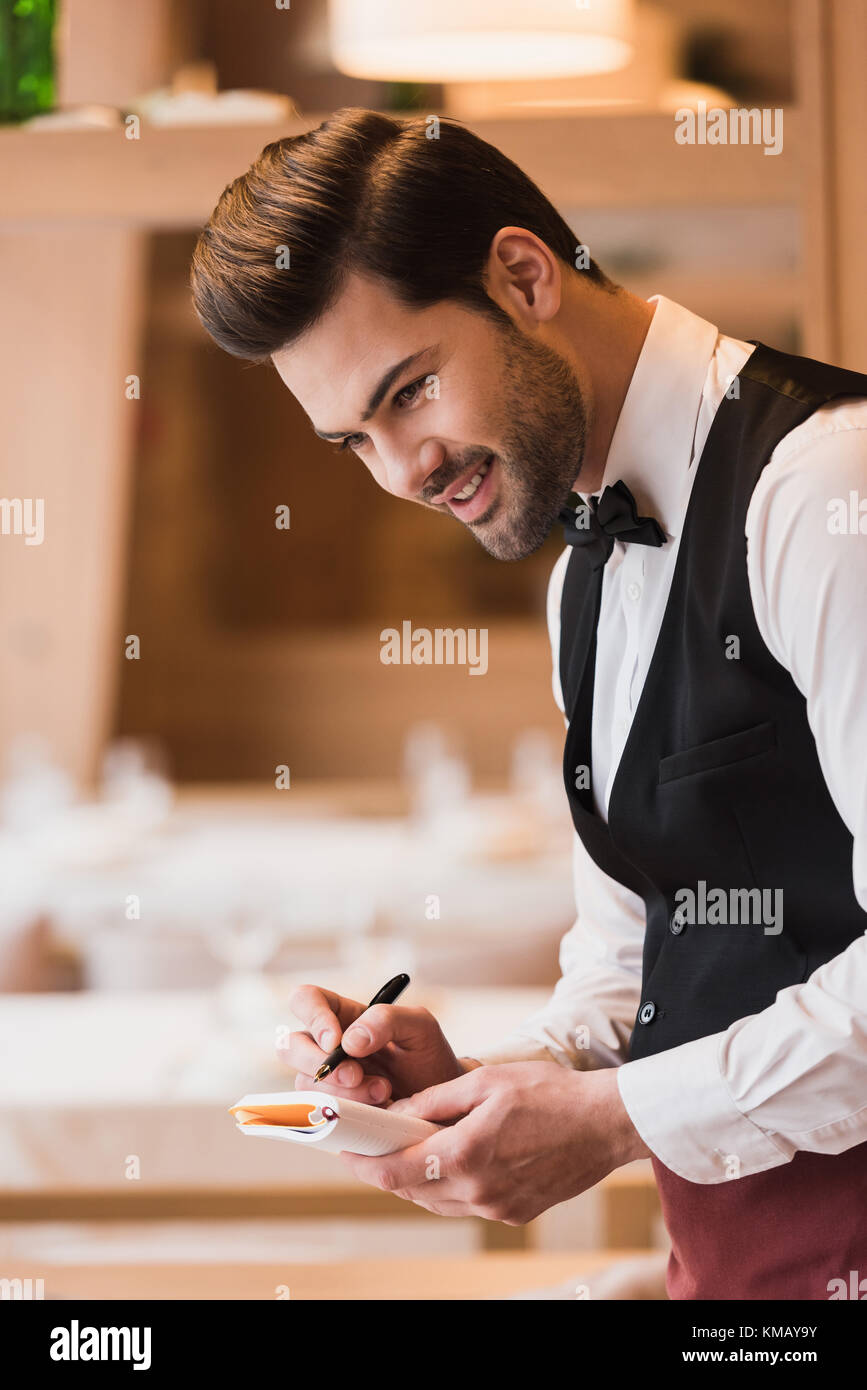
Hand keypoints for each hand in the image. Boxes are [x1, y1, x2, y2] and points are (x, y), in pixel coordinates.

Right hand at [279, 983, 469, 1105]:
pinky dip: (344, 1112)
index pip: (305, 1001)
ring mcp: (325, 1080)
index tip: (335, 1041)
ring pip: (305, 1083)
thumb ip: (387, 1019)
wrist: (442, 1102)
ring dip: (342, 1091)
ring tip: (382, 1092)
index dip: (312, 1017)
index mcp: (342, 1015)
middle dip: (318, 1063)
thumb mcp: (420, 1027)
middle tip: (356, 1075)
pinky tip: (374, 1109)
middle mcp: (326, 1046)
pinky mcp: (330, 1110)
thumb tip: (349, 1040)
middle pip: (290, 1046)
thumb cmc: (428, 1056)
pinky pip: (317, 1112)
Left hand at [338, 1062, 650, 1223]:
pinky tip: (449, 1159)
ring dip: (416, 1179)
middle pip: (412, 1190)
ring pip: (437, 1201)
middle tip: (373, 1145)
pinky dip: (448, 1185)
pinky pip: (466, 1205)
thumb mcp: (486, 1081)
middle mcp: (479, 1191)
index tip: (347, 1151)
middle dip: (387, 1169)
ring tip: (408, 1149)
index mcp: (467, 1154)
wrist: (606, 1123)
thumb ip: (436, 1100)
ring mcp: (498, 1207)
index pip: (396, 1172)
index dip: (364, 1164)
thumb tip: (398, 1112)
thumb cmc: (551, 1093)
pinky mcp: (515, 1212)